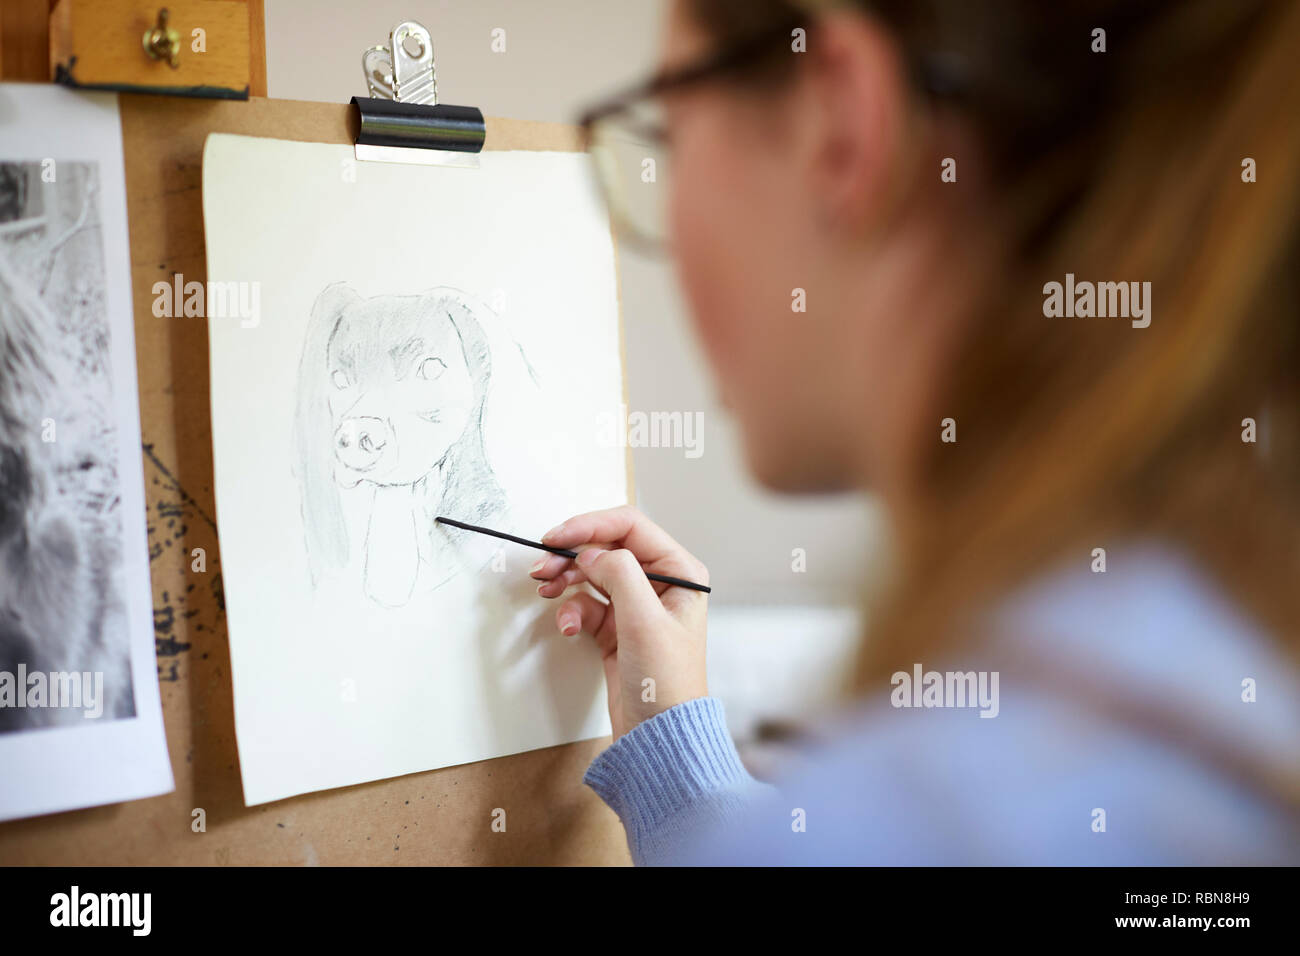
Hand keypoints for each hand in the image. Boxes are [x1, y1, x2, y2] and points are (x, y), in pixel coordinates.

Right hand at [530, 505, 708, 738]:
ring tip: (546, 592)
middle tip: (542, 568)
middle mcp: (662, 583)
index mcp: (681, 572)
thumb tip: (590, 553)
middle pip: (607, 548)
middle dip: (572, 555)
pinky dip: (572, 611)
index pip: (630, 527)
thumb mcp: (644, 620)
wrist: (657, 737)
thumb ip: (619, 574)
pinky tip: (567, 627)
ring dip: (567, 581)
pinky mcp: (617, 628)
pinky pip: (587, 604)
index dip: (590, 525)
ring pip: (592, 575)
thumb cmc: (665, 683)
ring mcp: (637, 605)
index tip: (556, 538)